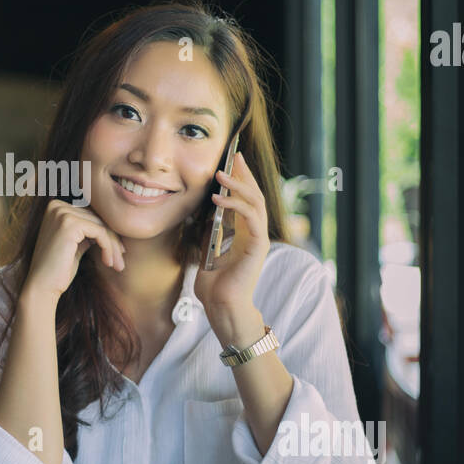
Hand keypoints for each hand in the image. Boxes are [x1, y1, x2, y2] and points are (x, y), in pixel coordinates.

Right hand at [22, 199, 125, 303]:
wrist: (42, 287)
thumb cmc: (58, 269)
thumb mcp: (75, 244)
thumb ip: (87, 231)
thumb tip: (111, 225)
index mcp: (56, 207)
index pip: (91, 215)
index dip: (107, 233)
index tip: (118, 251)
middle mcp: (57, 206)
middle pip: (97, 219)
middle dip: (113, 241)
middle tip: (120, 261)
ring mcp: (62, 213)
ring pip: (101, 226)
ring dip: (113, 247)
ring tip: (118, 265)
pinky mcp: (70, 224)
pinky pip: (100, 232)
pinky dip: (108, 248)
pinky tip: (109, 263)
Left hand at [192, 151, 270, 316]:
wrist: (222, 307)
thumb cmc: (214, 285)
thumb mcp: (207, 251)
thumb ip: (210, 233)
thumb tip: (204, 214)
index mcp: (244, 232)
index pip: (246, 198)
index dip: (241, 178)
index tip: (232, 161)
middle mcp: (255, 233)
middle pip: (255, 195)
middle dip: (244, 174)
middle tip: (234, 156)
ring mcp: (258, 239)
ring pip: (255, 202)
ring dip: (238, 186)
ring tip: (221, 175)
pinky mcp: (258, 246)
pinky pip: (251, 218)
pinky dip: (236, 205)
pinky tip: (218, 199)